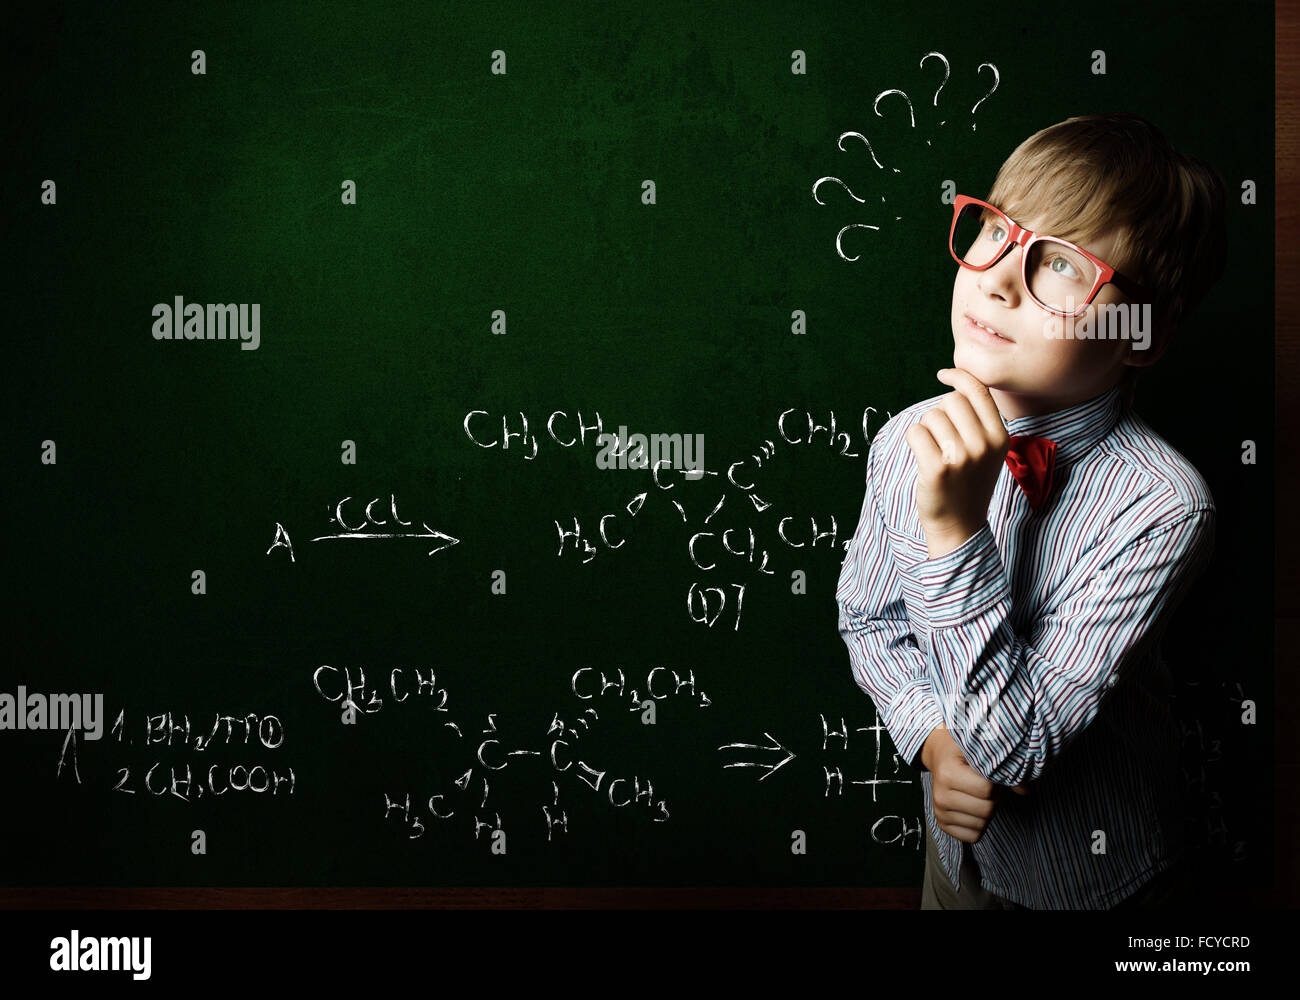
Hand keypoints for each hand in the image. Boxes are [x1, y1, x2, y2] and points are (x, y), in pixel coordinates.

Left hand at [904, 368, 1009, 556]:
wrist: (960, 525)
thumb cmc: (968, 482)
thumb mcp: (987, 450)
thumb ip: (978, 419)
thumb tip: (957, 381)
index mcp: (1000, 436)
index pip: (978, 390)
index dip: (958, 377)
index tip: (944, 374)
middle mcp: (984, 444)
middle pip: (951, 400)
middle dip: (940, 414)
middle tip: (943, 440)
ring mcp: (961, 456)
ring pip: (931, 416)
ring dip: (927, 430)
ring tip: (936, 454)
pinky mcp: (937, 467)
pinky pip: (915, 431)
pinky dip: (914, 441)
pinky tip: (924, 459)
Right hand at [921, 724, 1028, 842]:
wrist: (939, 753)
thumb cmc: (962, 749)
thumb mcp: (980, 747)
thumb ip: (1004, 766)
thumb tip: (1024, 791)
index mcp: (947, 773)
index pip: (987, 790)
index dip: (997, 783)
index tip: (992, 773)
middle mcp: (940, 795)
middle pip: (987, 810)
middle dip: (995, 799)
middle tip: (990, 786)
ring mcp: (939, 812)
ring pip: (982, 825)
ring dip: (988, 812)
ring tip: (980, 795)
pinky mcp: (942, 823)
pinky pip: (972, 836)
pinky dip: (980, 825)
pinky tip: (974, 808)